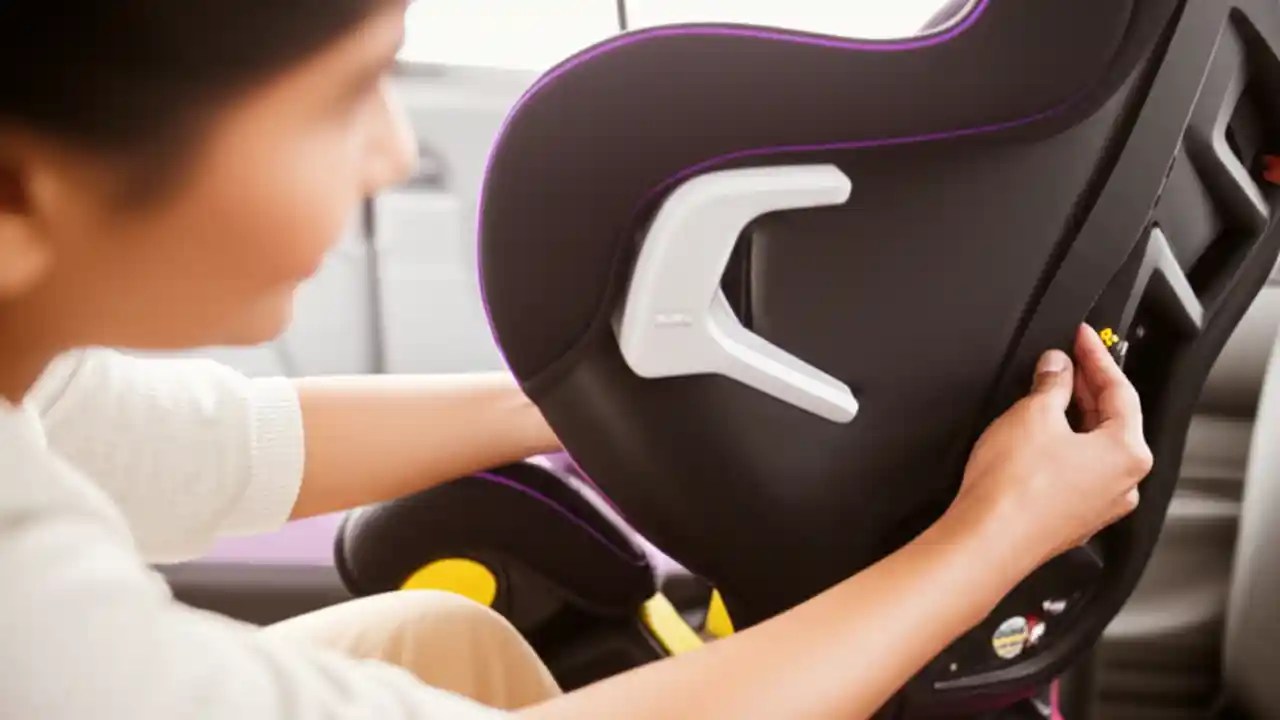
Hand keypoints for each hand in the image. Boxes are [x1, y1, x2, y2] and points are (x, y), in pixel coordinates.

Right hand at [947, 324, 1153, 573]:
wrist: (988, 541)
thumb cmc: (1014, 490)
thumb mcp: (1033, 414)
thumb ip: (1052, 383)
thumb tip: (1057, 367)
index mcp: (1128, 453)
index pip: (1120, 390)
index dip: (1097, 357)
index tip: (1083, 337)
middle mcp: (1123, 483)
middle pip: (1111, 420)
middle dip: (1085, 387)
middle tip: (1065, 360)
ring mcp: (1098, 506)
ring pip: (1093, 449)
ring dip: (1073, 419)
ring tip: (1046, 396)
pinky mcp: (1072, 520)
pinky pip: (1075, 473)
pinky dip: (1061, 450)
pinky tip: (1037, 439)